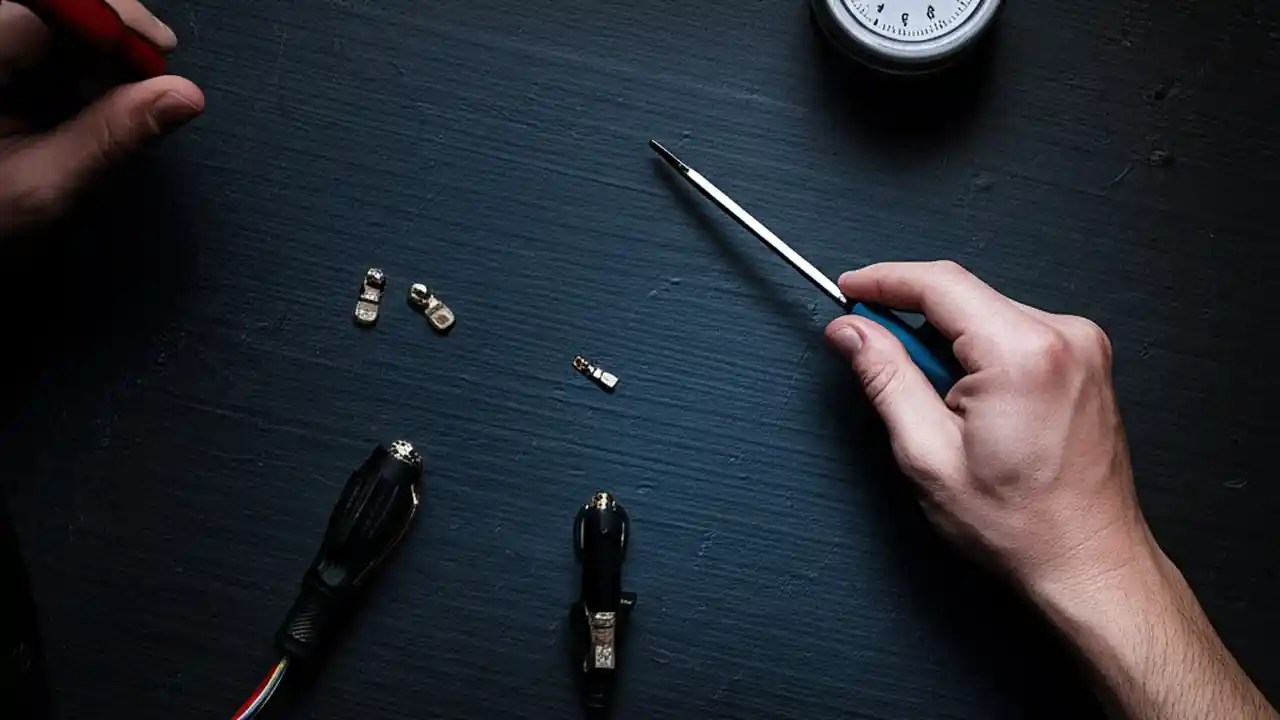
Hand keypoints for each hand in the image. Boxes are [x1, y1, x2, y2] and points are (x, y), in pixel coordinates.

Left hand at [0, 0, 203, 236]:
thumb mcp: (46, 186)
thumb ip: (113, 134)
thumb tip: (187, 95)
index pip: (45, 8)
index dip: (110, 16)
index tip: (161, 49)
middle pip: (53, 6)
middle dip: (112, 25)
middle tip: (158, 66)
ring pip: (51, 22)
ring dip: (99, 44)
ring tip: (137, 85)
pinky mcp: (0, 69)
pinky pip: (39, 44)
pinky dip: (79, 61)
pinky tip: (104, 90)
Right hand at [826, 261, 1276, 718]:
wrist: (1090, 563)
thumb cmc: (1020, 525)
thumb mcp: (928, 454)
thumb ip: (886, 378)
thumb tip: (852, 331)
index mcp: (1023, 353)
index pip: (940, 284)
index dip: (884, 280)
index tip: (849, 288)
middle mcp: (1064, 336)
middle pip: (964, 295)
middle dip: (914, 320)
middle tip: (881, 363)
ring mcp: (1084, 346)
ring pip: (987, 314)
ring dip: (948, 342)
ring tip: (940, 408)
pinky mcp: (1088, 360)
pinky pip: (1015, 331)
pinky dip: (980, 353)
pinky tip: (972, 404)